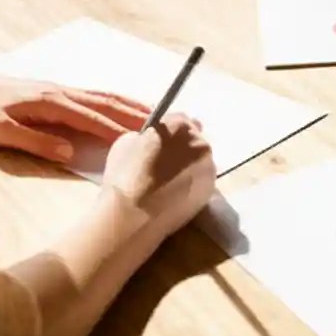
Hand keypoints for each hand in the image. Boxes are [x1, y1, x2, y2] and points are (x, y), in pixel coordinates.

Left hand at [0, 72, 151, 162]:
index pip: (92, 117)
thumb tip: (69, 150)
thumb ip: (33, 140)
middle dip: (136, 111)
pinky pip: (91, 96)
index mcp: (49, 101)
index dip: (118, 129)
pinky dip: (113, 101)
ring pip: (102, 95)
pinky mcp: (52, 92)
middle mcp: (57, 91)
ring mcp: (56, 89)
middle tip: (166, 122)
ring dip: (129, 103)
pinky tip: (122, 107)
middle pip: (105, 101)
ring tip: (155, 113)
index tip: (144, 141)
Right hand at [104, 114, 216, 232]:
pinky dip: (191, 185)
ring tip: (170, 182)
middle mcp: (201, 144)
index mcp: (180, 126)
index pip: (179, 120)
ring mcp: (208, 170)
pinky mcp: (209, 193)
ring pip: (200, 163)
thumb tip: (154, 139)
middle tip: (165, 163)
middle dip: (182, 148)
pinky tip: (175, 194)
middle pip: (194, 141)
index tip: (161, 142)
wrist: (134, 215)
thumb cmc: (125, 175)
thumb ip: (149, 135)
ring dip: (189, 167)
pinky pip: (201, 182)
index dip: (169, 131)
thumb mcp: (127, 141)